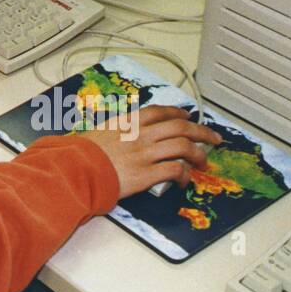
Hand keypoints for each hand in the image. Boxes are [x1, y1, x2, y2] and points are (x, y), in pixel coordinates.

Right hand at [79, 106, 222, 199]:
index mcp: (129, 122)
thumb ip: (118, 129)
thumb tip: (125, 132)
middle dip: (202, 131)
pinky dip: (184, 175)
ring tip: (203, 161)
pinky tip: (184, 180)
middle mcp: (141, 134)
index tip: (189, 116)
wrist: (77, 167)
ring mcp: (145, 153)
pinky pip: (174, 170)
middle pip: (180, 126)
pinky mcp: (146, 174)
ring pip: (183, 146)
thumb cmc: (83, 151)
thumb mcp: (100, 131)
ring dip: (198, 153)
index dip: (179, 113)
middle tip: (213, 138)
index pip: (161, 111)